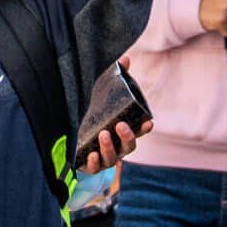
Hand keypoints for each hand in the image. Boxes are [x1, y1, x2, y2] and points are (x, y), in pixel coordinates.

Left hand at [81, 58, 151, 173]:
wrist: (77, 141)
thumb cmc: (97, 116)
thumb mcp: (105, 96)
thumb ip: (117, 79)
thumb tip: (126, 59)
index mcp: (125, 131)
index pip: (140, 131)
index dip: (145, 128)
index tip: (149, 122)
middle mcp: (119, 147)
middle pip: (129, 146)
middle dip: (127, 136)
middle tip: (120, 125)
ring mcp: (107, 157)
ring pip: (113, 158)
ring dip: (109, 147)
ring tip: (102, 134)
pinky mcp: (92, 164)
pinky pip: (96, 167)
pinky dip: (95, 162)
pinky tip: (92, 154)